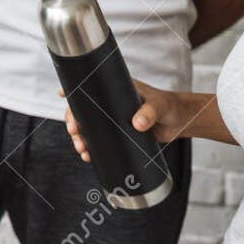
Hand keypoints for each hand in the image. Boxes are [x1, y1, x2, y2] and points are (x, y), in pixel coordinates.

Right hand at [61, 78, 187, 162]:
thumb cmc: (170, 105)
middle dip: (73, 121)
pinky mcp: (118, 134)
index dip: (73, 90)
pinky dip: (92, 148)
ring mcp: (112, 120)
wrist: (181, 121)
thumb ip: (149, 112)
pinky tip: (88, 157)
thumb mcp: (159, 105)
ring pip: (89, 128)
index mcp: (115, 90)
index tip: (62, 94)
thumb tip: (137, 123)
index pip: (89, 86)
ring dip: (80, 138)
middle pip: (83, 111)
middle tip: (74, 132)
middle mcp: (109, 104)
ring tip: (82, 150)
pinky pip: (100, 141)